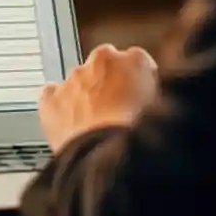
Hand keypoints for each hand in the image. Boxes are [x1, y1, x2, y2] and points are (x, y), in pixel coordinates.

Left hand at [38, 44, 158, 153]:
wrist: (109, 154)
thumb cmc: (141, 136)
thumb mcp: (163, 112)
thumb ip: (154, 98)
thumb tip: (150, 103)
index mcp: (135, 61)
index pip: (138, 60)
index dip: (138, 80)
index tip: (139, 94)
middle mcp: (102, 62)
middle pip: (105, 65)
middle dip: (109, 82)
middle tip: (117, 109)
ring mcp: (74, 79)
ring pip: (78, 80)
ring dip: (85, 95)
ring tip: (95, 124)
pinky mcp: (52, 98)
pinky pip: (51, 95)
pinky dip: (57, 105)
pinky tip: (67, 121)